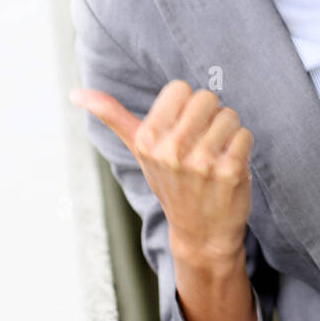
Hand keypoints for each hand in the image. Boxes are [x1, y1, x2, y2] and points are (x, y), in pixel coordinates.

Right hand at [69, 80, 252, 267]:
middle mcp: (171, 150)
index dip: (188, 106)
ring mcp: (201, 162)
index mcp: (148, 139)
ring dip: (228, 133)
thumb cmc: (171, 183)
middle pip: (207, 98)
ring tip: (216, 157)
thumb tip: (75, 93)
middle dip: (210, 117)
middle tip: (203, 144)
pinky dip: (242, 147)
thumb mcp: (139, 150)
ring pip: (229, 115)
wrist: (200, 232)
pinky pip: (245, 134)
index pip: (181, 88)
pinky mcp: (229, 171)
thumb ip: (113, 116)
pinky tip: (230, 166)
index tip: (184, 130)